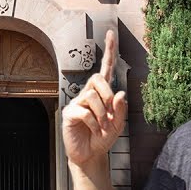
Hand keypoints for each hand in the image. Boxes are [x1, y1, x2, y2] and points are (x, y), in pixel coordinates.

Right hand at [62, 29, 126, 168]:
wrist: (90, 156)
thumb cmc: (102, 138)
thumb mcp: (118, 125)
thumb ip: (121, 110)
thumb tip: (120, 93)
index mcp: (102, 94)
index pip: (106, 68)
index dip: (109, 51)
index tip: (111, 33)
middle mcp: (88, 94)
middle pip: (97, 79)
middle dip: (107, 95)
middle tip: (110, 115)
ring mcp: (77, 103)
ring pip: (92, 96)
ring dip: (102, 114)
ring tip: (102, 128)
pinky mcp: (69, 114)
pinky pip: (84, 112)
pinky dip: (93, 123)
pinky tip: (93, 130)